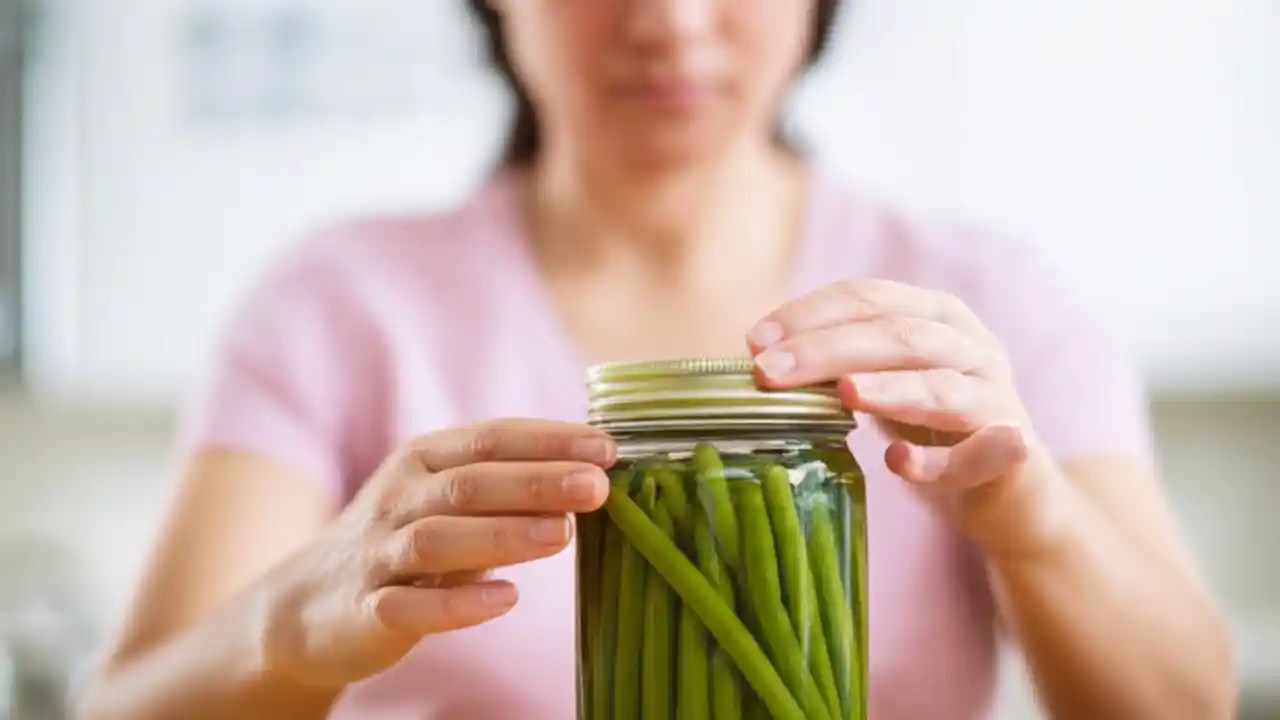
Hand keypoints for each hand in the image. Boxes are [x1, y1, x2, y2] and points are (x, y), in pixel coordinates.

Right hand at [259, 419, 614, 687]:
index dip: (548, 440)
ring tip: (562, 534)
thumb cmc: (401, 543)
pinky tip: (505, 598)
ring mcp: (378, 555)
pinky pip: (408, 606)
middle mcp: (397, 499)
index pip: (489, 439)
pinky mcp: (365, 612)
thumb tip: (593, 473)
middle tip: (597, 487)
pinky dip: (457, 603)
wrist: (305, 606)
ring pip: (437, 539)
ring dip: (502, 534)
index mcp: (422, 460)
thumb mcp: (446, 501)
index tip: (607, 448)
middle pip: (469, 483)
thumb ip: (508, 488)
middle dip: (535, 481)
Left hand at [746, 279, 1064, 554]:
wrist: (1011, 492)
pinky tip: (898, 462)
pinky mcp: (1012, 454)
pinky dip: (938, 459)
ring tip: (843, 393)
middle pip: (899, 335)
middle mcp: (972, 346)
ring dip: (891, 388)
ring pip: (942, 386)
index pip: (871, 297)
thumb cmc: (932, 428)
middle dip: (829, 349)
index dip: (811, 313)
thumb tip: (758, 356)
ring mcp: (996, 398)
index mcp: (936, 316)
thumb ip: (835, 365)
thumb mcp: (882, 384)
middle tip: (770, 372)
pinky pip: (976, 455)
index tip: (754, 340)